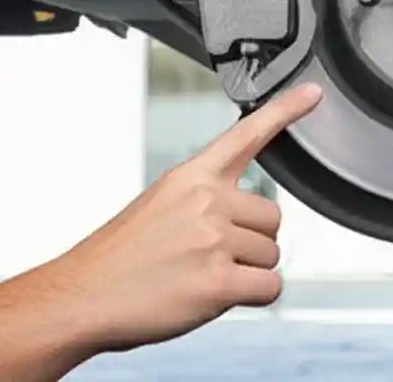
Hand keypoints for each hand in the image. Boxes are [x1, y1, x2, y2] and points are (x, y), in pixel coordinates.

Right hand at [40, 84, 322, 352]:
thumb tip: (243, 219)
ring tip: (198, 276)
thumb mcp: (158, 207)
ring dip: (246, 272)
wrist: (80, 298)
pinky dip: (250, 298)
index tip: (313, 94)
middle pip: (272, 218)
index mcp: (191, 177)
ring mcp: (214, 239)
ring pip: (271, 255)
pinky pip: (269, 288)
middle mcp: (207, 200)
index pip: (247, 134)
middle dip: (250, 241)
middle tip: (206, 257)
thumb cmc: (117, 259)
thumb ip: (203, 201)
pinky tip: (214, 296)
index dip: (285, 111)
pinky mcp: (219, 281)